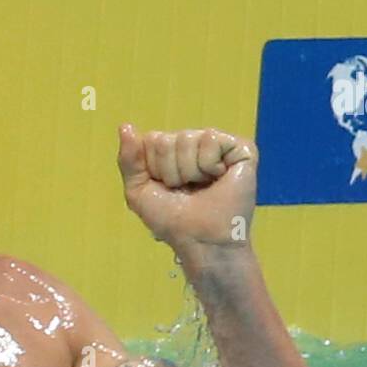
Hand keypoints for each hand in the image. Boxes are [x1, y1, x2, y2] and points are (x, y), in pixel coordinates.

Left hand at [117, 124, 257, 254]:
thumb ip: (128, 160)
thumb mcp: (139, 191)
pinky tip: (219, 177)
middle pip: (167, 140)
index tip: (167, 188)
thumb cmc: (172, 220)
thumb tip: (125, 126)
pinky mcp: (240, 148)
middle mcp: (194, 145)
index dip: (154, 169)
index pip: (152, 140)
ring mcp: (217, 145)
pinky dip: (209, 164)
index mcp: (171, 152)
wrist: (201, 240)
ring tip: (203, 186)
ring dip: (190, 171)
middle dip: (171, 171)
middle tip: (186, 190)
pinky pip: (211, 138)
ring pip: (187, 138)